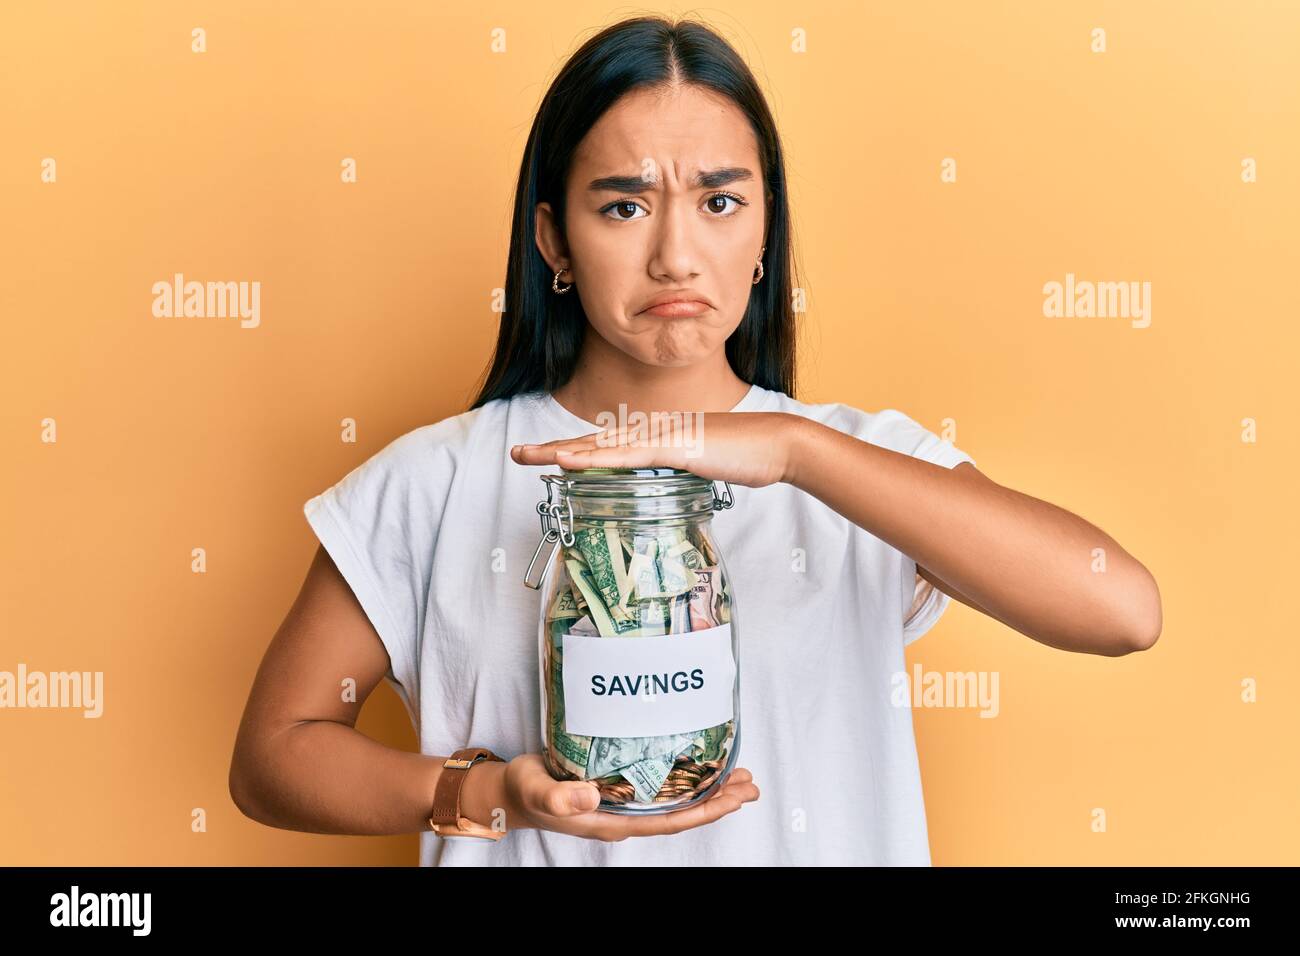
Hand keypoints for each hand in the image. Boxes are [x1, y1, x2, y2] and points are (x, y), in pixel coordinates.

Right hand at [488, 754, 758, 840]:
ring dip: (710, 789)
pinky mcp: (619, 785)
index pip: (669, 821)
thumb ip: (561, 798)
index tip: (733, 799)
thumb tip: (593, 798)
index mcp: (613, 822)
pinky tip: (701, 764)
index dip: (703, 811)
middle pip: (682, 812)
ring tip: (740, 776)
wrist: (509, 791)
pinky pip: (662, 785)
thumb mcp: (538, 791)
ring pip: (676, 800)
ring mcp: (624, 802)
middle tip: (750, 783)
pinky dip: (687, 776)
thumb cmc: (524, 791)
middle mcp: (626, 814)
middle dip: (719, 799)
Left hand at [510, 411, 803, 488]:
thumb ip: (682, 473)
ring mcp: (663, 437)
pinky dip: (595, 459)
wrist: (778, 445)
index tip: (546, 457)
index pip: (608, 445)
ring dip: (562, 451)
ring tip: (527, 457)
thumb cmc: (748, 456)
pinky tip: (568, 461)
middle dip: (553, 448)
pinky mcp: (675, 448)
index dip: (575, 449)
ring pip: (601, 446)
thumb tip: (670, 488)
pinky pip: (627, 456)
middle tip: (517, 455)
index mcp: (660, 435)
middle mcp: (654, 430)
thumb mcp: (705, 467)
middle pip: (594, 441)